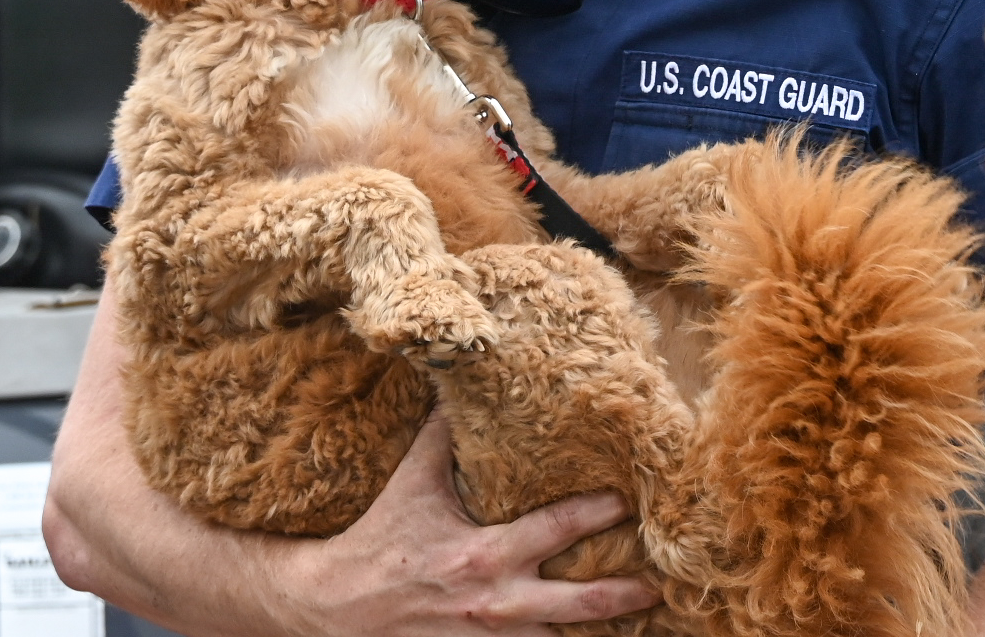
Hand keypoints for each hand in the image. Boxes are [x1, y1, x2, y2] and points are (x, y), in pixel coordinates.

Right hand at [296, 413, 658, 634]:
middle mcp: (498, 600)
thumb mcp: (410, 484)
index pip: (556, 529)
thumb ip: (438, 439)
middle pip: (583, 603)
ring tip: (638, 624)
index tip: (626, 499)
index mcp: (484, 552)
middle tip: (659, 583)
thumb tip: (455, 390)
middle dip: (626, 593)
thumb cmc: (381, 538)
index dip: (595, 514)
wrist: (343, 604)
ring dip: (601, 633)